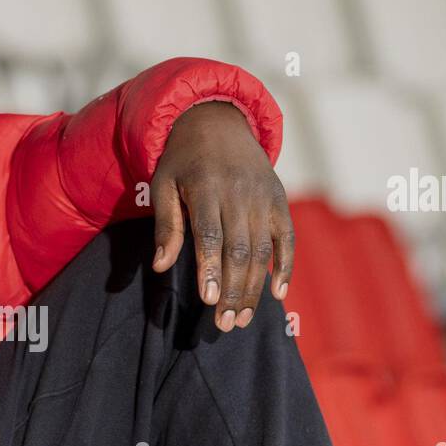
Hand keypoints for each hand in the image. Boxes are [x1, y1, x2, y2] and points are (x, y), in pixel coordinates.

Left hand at [150, 99, 293, 331]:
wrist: (217, 121)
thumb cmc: (182, 162)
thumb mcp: (163, 184)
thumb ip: (165, 226)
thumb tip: (159, 266)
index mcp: (207, 187)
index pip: (210, 234)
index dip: (211, 269)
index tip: (209, 300)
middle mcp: (239, 193)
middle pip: (240, 250)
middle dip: (234, 290)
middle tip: (224, 324)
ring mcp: (263, 197)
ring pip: (262, 250)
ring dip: (254, 288)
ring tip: (242, 319)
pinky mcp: (279, 200)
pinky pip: (286, 238)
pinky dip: (285, 266)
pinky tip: (276, 294)